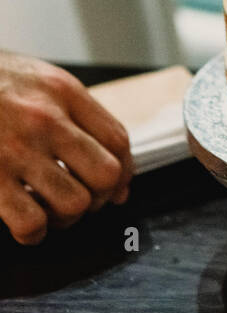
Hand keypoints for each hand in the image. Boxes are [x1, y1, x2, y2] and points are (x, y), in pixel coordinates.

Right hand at [0, 53, 132, 245]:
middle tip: (84, 196)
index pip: (118, 139)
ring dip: (68, 216)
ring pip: (74, 203)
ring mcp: (16, 151)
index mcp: (63, 92)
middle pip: (106, 174)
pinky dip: (35, 232)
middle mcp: (46, 120)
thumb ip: (77, 114)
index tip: (117, 184)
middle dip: (101, 194)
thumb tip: (115, 166)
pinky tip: (27, 221)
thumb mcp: (41, 80)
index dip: (125, 171)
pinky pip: (31, 223)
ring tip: (52, 208)